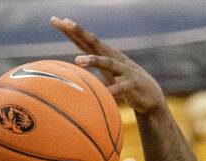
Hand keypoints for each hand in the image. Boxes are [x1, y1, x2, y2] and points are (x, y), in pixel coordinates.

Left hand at [51, 17, 165, 113]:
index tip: (55, 20)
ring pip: (107, 62)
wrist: (150, 94)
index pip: (84, 39)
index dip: (71, 30)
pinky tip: (104, 93)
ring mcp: (123, 70)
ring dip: (93, 60)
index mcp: (104, 54)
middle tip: (66, 23)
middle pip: (94, 42)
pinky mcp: (132, 84)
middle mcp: (113, 57)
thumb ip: (91, 64)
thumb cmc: (123, 81)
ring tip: (78, 60)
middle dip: (80, 32)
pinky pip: (121, 88)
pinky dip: (112, 90)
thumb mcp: (105, 71)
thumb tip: (71, 61)